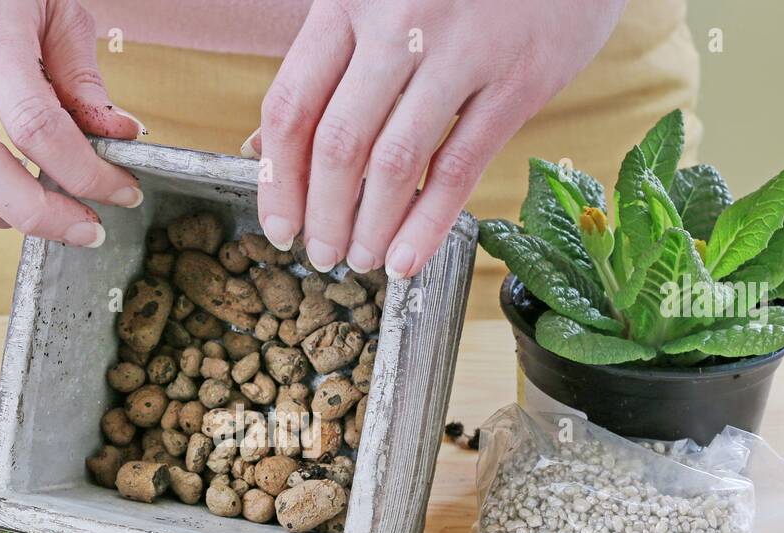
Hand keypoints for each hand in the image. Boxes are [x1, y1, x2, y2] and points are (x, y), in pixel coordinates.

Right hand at [0, 0, 144, 245]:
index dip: (85, 173)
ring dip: (3, 218)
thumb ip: (84, 78)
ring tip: (48, 214)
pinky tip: (6, 199)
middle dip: (42, 215)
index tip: (123, 192)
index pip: (36, 125)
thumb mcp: (55, 10)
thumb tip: (121, 137)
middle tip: (88, 229)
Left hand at [251, 0, 626, 276]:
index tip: (281, 226)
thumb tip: (265, 144)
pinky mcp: (517, 80)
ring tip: (362, 259)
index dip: (279, 180)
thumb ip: (328, 63)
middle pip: (339, 143)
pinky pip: (459, 166)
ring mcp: (461, 51)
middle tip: (321, 255)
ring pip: (394, 163)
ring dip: (371, 228)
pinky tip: (409, 257)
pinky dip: (428, 223)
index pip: (293, 106)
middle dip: (324, 215)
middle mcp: (399, 23)